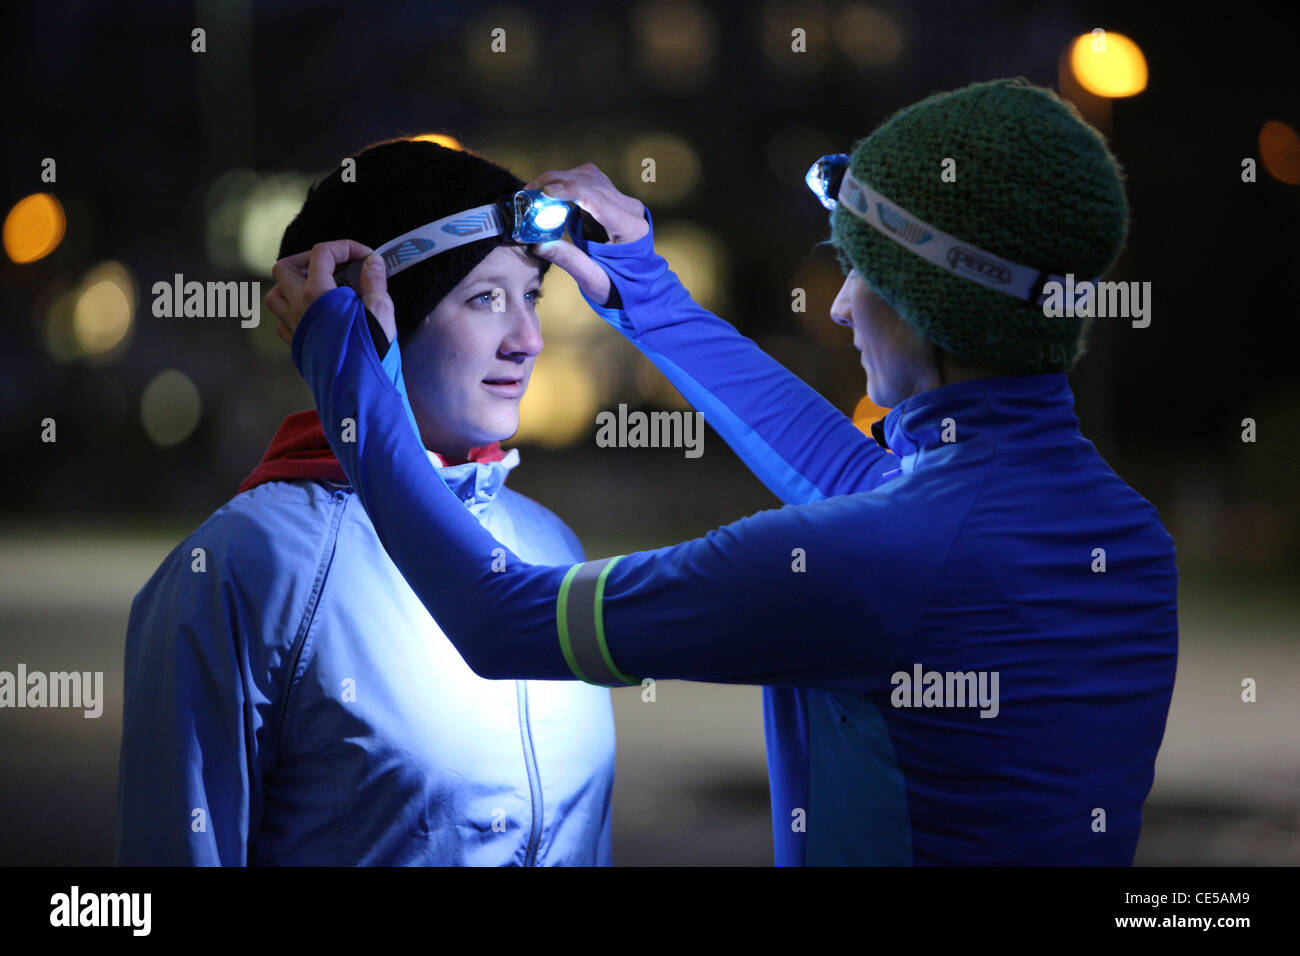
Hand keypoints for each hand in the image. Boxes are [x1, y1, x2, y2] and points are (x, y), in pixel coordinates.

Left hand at [267, 240, 395, 346]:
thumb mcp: (380, 312)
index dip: (345, 247)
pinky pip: (281, 320)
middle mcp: (298, 308)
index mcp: (318, 295)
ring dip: (294, 285)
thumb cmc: (371, 354)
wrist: (357, 394)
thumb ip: (374, 282)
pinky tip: (315, 316)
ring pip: (276, 294)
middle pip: (285, 267)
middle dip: (308, 260)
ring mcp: (293, 327)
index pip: (322, 253)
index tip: (365, 257)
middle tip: (333, 265)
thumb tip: (371, 261)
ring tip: (320, 288)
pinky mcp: (295, 346)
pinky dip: (293, 311)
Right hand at [523, 163, 648, 306]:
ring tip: (535, 192)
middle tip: (528, 192)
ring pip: (588, 176)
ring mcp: (621, 201)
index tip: (544, 191)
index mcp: (631, 228)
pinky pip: (587, 182)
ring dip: (560, 180)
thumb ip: (568, 260)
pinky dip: (566, 184)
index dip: (570, 191)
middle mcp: (629, 209)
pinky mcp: (611, 199)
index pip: (599, 199)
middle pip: (591, 182)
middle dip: (557, 182)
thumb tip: (537, 245)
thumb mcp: (593, 279)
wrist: (635, 282)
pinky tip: (548, 193)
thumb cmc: (616, 285)